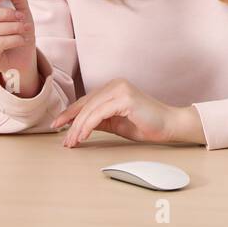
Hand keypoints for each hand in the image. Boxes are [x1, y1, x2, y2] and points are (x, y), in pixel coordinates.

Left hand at [50, 78, 203, 146]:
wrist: (169, 125)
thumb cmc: (146, 124)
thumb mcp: (116, 123)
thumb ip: (99, 120)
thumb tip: (77, 126)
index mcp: (113, 87)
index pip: (86, 101)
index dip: (70, 114)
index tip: (57, 126)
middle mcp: (115, 84)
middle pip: (86, 105)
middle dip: (72, 123)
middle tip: (65, 141)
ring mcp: (120, 89)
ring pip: (90, 109)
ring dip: (78, 127)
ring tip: (72, 142)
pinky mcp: (125, 98)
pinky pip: (100, 113)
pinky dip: (88, 126)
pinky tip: (83, 136)